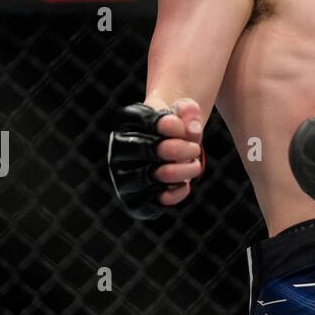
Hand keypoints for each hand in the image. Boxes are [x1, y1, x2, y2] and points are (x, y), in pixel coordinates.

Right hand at [107, 98, 204, 218]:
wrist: (172, 150)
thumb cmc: (177, 128)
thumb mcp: (185, 110)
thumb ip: (190, 111)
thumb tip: (193, 131)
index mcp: (127, 123)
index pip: (142, 119)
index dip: (170, 123)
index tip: (182, 125)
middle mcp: (118, 152)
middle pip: (145, 148)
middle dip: (179, 148)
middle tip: (195, 148)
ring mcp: (123, 178)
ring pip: (149, 178)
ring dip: (181, 171)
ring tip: (194, 165)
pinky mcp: (134, 202)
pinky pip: (151, 204)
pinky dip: (175, 194)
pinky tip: (184, 184)